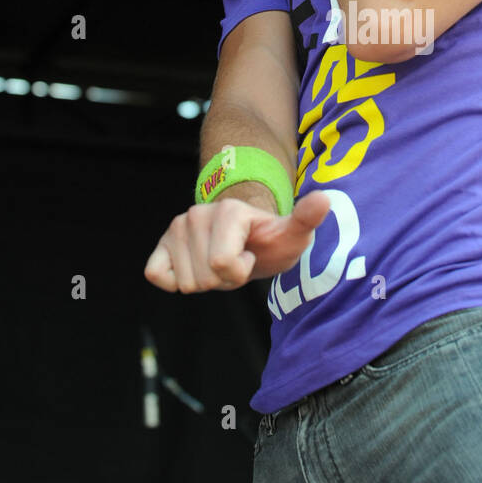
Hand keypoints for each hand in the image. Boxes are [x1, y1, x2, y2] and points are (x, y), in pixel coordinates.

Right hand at [144, 190, 331, 292]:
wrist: (249, 239)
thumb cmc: (271, 240)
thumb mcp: (294, 233)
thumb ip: (306, 218)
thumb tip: (324, 200)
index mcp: (229, 211)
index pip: (224, 265)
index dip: (241, 271)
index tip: (250, 256)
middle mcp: (198, 214)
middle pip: (206, 277)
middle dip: (224, 279)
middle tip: (235, 261)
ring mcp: (177, 228)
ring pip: (186, 282)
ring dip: (206, 280)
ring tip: (220, 262)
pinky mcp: (161, 245)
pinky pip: (157, 275)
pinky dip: (175, 280)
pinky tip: (194, 267)